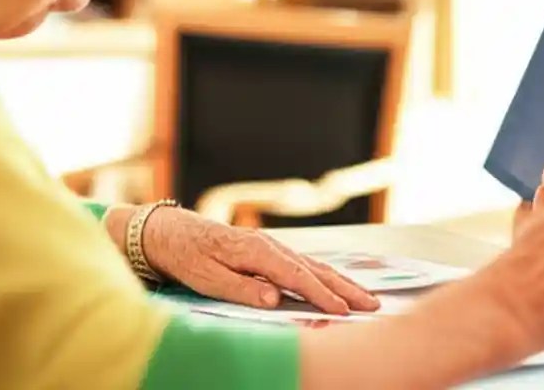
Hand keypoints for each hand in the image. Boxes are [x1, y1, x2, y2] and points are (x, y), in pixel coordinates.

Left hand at [105, 205, 378, 313]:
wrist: (171, 232)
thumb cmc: (187, 256)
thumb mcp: (206, 278)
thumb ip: (241, 289)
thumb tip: (275, 298)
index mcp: (257, 251)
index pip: (298, 277)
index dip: (322, 295)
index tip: (343, 311)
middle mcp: (271, 246)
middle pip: (316, 269)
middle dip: (346, 288)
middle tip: (372, 304)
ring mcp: (273, 247)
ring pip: (315, 266)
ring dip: (342, 283)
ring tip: (366, 297)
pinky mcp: (270, 252)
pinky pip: (304, 265)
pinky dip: (326, 275)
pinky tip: (338, 284)